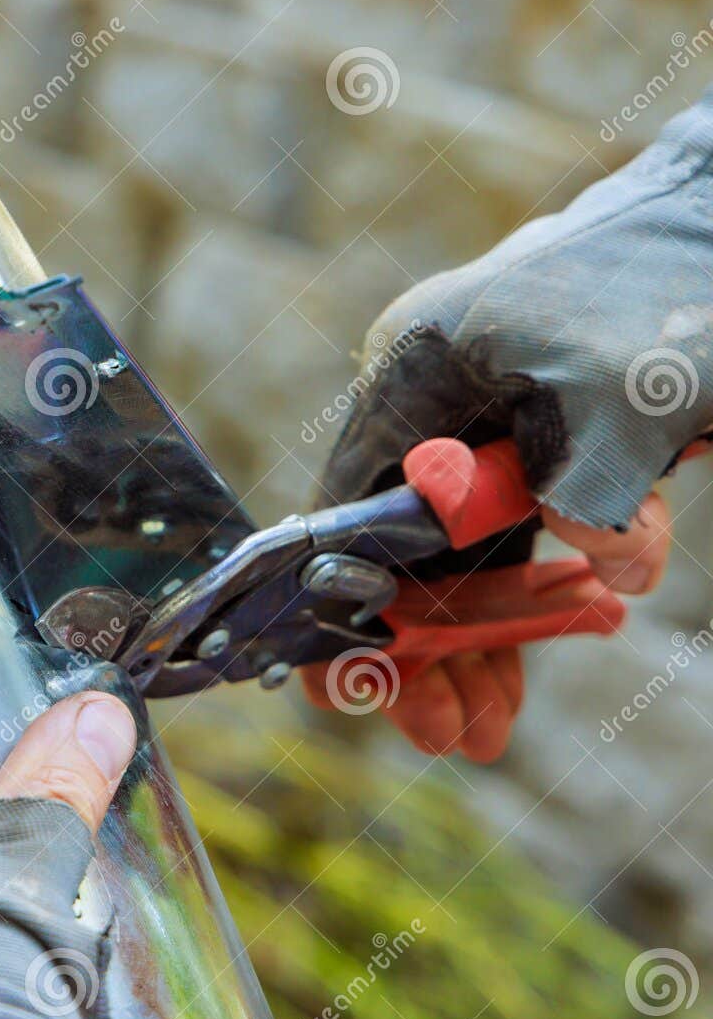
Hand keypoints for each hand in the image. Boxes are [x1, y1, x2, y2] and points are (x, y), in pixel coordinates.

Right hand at [304, 90, 712, 760]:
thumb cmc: (672, 281)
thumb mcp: (628, 389)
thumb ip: (588, 484)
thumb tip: (599, 571)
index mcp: (411, 376)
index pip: (347, 514)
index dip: (345, 611)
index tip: (356, 692)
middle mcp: (431, 406)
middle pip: (402, 552)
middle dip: (428, 651)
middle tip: (450, 737)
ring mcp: (485, 430)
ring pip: (463, 558)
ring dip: (483, 642)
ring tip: (490, 730)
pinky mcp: (542, 448)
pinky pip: (521, 543)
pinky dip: (539, 602)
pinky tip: (560, 644)